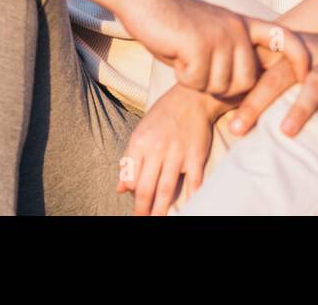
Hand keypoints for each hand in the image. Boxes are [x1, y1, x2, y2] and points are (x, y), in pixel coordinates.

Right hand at [119, 0, 310, 96]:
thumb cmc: (174, 22)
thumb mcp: (211, 36)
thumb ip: (231, 54)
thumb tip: (245, 84)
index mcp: (243, 24)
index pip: (284, 37)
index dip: (299, 57)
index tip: (306, 74)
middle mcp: (236, 28)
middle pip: (246, 81)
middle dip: (222, 87)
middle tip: (198, 70)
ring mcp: (220, 36)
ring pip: (221, 85)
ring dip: (200, 82)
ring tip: (186, 59)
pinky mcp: (199, 44)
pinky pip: (198, 81)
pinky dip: (184, 77)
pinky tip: (176, 57)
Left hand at [119, 84, 226, 215]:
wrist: (193, 96)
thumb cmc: (164, 114)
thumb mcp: (141, 131)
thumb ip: (129, 160)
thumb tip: (120, 188)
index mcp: (140, 142)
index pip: (131, 178)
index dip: (131, 195)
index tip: (135, 204)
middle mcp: (157, 149)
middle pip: (146, 188)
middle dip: (142, 209)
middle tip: (141, 220)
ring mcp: (178, 153)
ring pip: (166, 189)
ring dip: (160, 210)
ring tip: (156, 220)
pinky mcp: (196, 156)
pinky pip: (193, 182)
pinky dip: (190, 198)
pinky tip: (187, 208)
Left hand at [229, 29, 317, 139]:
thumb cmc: (313, 63)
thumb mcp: (287, 64)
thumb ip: (262, 80)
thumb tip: (226, 107)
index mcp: (282, 52)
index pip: (255, 72)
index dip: (237, 94)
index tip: (226, 123)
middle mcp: (304, 53)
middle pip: (277, 77)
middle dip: (256, 102)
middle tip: (238, 128)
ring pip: (313, 84)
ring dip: (299, 108)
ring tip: (286, 132)